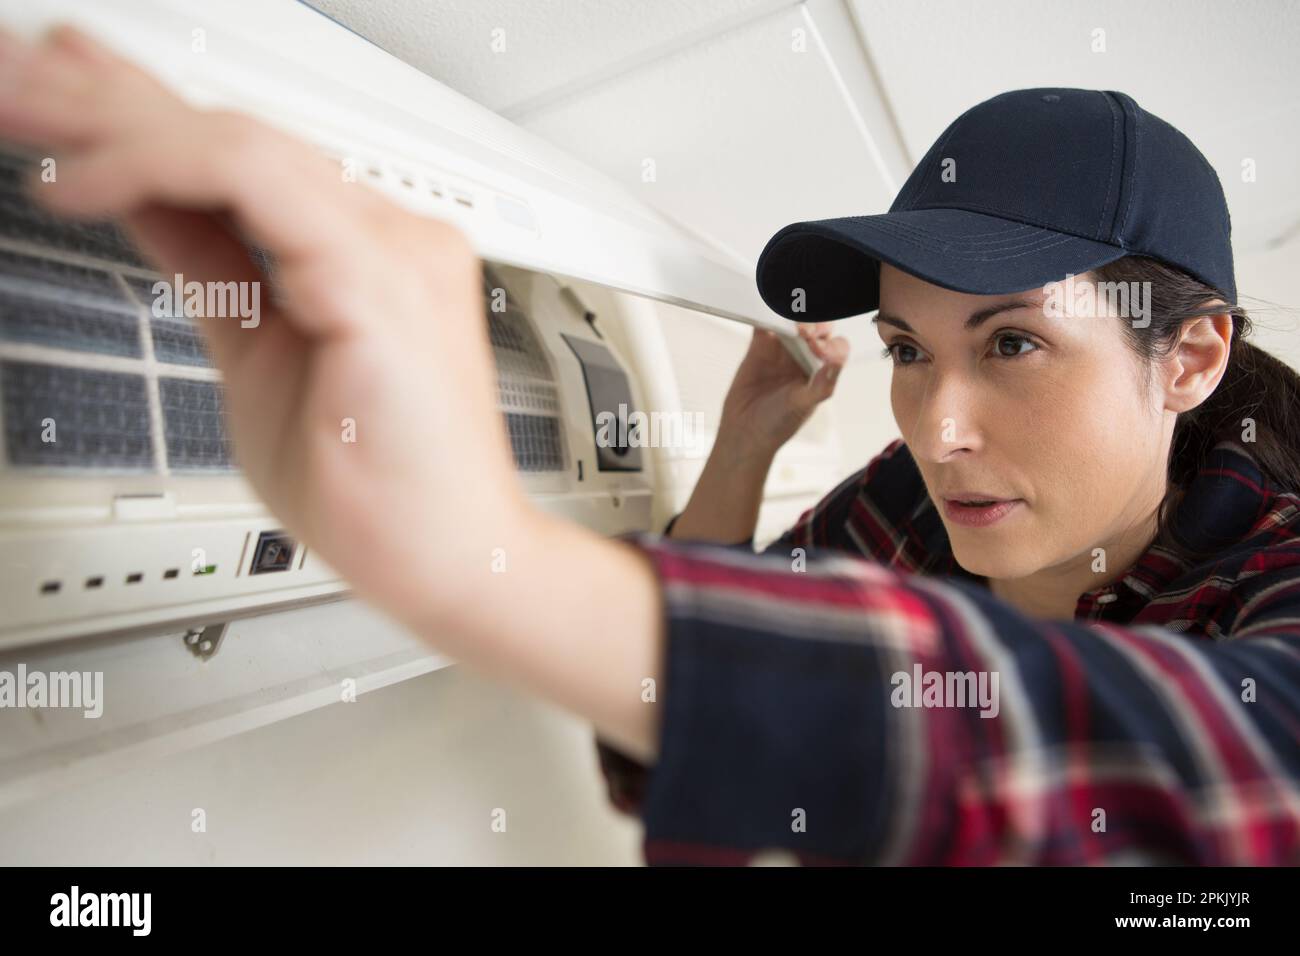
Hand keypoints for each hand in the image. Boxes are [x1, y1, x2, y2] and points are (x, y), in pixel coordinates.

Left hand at [0, 25, 529, 626]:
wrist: (455, 565)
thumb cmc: (383, 491)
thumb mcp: (261, 364)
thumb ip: (213, 276)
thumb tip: (149, 210)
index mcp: (370, 255)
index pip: (244, 162)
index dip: (142, 119)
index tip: (59, 97)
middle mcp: (390, 237)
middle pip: (234, 135)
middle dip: (104, 101)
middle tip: (10, 75)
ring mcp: (394, 252)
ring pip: (236, 140)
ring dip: (111, 122)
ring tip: (17, 111)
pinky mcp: (381, 284)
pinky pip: (253, 182)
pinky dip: (155, 169)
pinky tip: (82, 186)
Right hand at [718, 323, 849, 458]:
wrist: (743, 432)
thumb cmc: (777, 425)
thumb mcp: (803, 406)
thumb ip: (822, 385)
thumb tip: (838, 364)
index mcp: (820, 371)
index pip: (836, 347)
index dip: (831, 344)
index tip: (819, 349)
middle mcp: (804, 357)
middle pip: (817, 328)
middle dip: (815, 325)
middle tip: (805, 333)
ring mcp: (782, 350)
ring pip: (793, 322)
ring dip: (793, 317)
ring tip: (790, 327)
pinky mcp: (759, 346)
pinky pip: (765, 324)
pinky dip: (766, 315)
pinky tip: (768, 316)